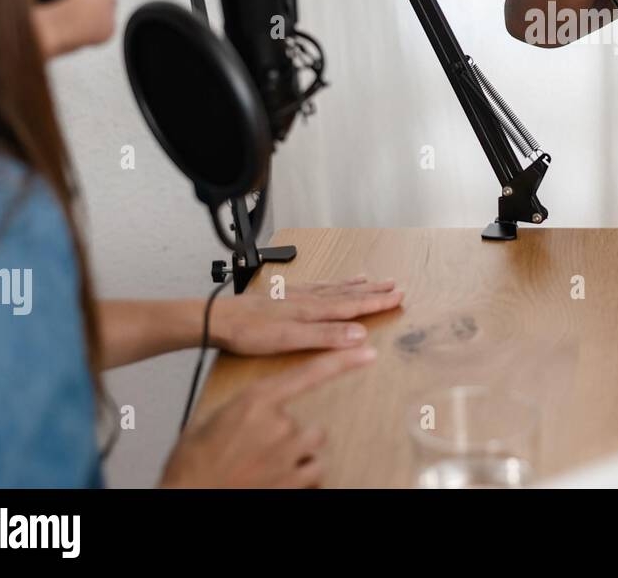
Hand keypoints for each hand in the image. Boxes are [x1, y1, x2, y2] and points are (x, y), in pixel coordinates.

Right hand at [160, 346, 373, 487]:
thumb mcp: (210, 421)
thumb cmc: (192, 463)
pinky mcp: (293, 482)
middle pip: (309, 424)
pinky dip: (300, 477)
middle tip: (260, 452)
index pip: (308, 374)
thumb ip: (245, 408)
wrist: (187, 496)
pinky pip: (313, 472)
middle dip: (292, 438)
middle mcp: (278, 424)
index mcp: (255, 401)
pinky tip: (274, 479)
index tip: (368, 353)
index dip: (341, 362)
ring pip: (312, 448)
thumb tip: (260, 408)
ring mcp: (288, 454)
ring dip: (297, 457)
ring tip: (265, 468)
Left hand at [210, 276, 403, 356]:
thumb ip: (325, 337)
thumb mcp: (290, 340)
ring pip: (334, 288)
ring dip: (355, 285)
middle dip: (373, 291)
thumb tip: (359, 335)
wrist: (219, 319)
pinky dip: (331, 284)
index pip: (353, 306)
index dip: (377, 302)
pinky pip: (317, 287)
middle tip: (395, 285)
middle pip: (348, 294)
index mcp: (314, 311)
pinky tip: (330, 284)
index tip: (399, 296)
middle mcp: (309, 300)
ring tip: (371, 278)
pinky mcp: (284, 297)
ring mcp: (297, 296)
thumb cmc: (251, 333)